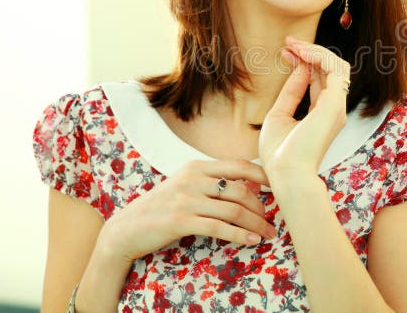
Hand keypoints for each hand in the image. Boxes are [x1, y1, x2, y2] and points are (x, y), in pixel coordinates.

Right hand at [97, 159, 276, 261]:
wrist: (127, 228)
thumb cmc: (162, 207)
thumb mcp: (186, 186)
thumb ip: (214, 182)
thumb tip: (252, 185)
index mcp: (197, 167)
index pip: (238, 165)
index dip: (262, 175)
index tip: (279, 187)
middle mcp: (192, 178)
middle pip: (240, 190)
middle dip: (262, 208)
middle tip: (272, 221)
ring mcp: (186, 199)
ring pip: (233, 210)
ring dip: (256, 223)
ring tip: (268, 233)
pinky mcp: (180, 220)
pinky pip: (219, 228)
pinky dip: (240, 235)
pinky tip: (252, 241)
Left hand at [259, 35, 350, 177]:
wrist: (286, 175)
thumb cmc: (280, 154)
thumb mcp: (279, 116)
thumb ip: (291, 93)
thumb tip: (300, 68)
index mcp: (322, 114)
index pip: (320, 79)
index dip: (304, 61)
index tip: (285, 52)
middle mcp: (333, 109)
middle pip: (330, 69)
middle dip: (309, 52)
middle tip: (288, 42)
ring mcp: (336, 107)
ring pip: (337, 65)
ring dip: (315, 51)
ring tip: (294, 44)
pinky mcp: (334, 105)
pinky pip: (335, 69)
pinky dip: (319, 57)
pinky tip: (301, 53)